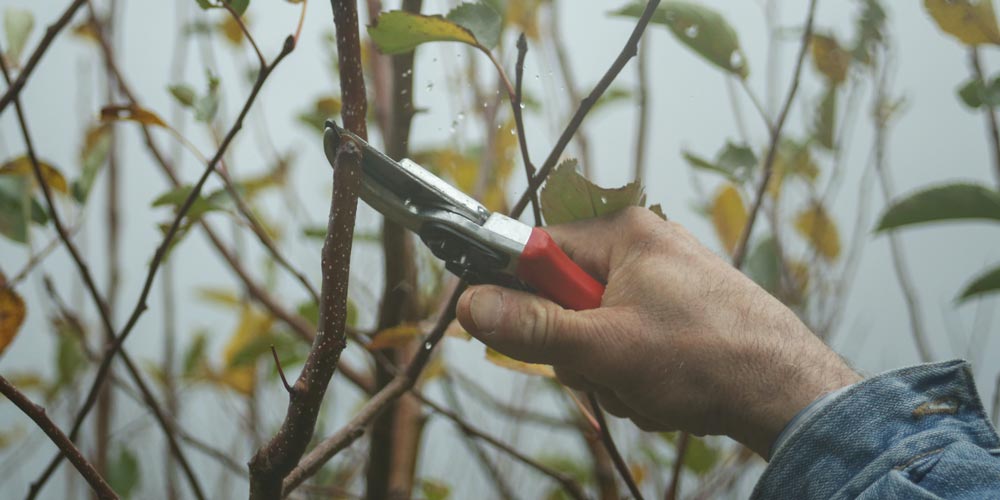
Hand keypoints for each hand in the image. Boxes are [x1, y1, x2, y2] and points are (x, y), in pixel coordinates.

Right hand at [456, 207, 860, 456]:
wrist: (788, 392)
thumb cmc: (707, 357)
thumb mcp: (605, 347)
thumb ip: (533, 328)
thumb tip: (471, 305)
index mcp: (623, 234)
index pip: (537, 250)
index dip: (518, 293)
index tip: (507, 327)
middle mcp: (642, 249)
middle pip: (565, 298)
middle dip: (578, 349)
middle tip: (606, 368)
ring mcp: (663, 284)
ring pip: (595, 332)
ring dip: (608, 371)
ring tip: (646, 384)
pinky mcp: (678, 316)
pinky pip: (627, 346)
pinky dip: (635, 377)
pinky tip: (665, 390)